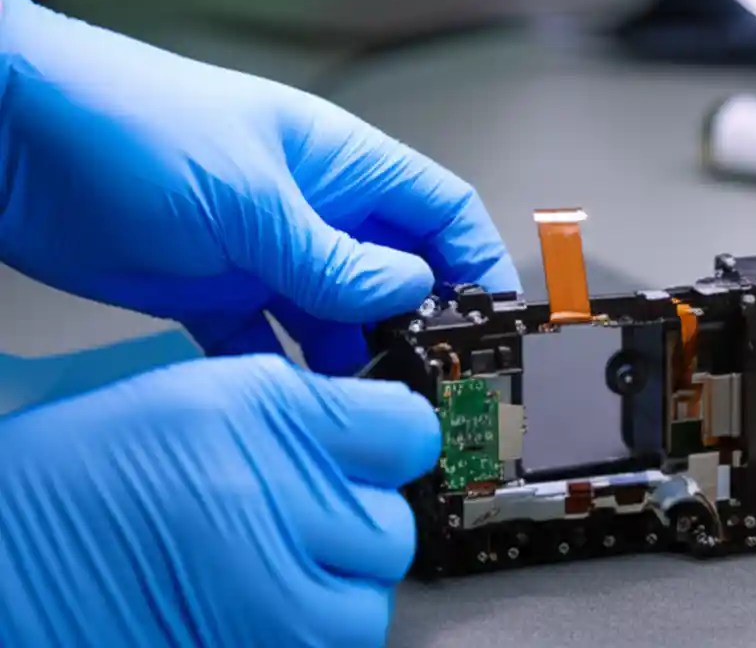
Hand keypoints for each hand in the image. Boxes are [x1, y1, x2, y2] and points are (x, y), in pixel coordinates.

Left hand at [0, 0, 518, 374]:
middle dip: (420, 323)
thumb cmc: (133, 127)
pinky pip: (270, 344)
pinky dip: (286, 376)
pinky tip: (297, 407)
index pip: (438, 210)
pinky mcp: (215, 294)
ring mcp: (267, 253)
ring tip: (368, 402)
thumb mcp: (253, 202)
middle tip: (434, 379)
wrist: (17, 143)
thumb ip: (334, 260)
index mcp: (342, 166)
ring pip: (338, 317)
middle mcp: (315, 211)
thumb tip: (412, 292)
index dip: (474, 260)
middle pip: (394, 273)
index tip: (494, 320)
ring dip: (355, 358)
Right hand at [0, 354, 439, 646]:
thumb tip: (390, 437)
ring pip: (369, 606)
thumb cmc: (76, 484)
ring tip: (257, 578)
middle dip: (352, 528)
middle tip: (288, 526)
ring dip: (330, 596)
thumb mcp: (195, 401)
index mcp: (261, 418)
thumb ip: (305, 414)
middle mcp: (273, 503)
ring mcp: (268, 601)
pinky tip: (243, 614)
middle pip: (394, 527)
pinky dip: (300, 639)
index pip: (411, 431)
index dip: (390, 445)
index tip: (374, 456)